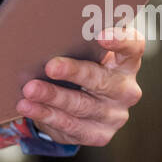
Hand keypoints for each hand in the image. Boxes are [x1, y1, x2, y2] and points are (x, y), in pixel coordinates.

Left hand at [15, 26, 144, 146]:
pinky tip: (28, 107)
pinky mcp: (99, 134)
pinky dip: (46, 115)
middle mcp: (126, 89)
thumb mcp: (83, 51)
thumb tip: (47, 27)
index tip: (100, 36)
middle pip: (101, 80)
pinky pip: (71, 126)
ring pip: (82, 106)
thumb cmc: (80, 65)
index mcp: (127, 62)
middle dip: (73, 72)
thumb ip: (77, 39)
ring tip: (29, 89)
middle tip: (50, 66)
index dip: (120, 40)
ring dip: (53, 96)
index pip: (133, 46)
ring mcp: (115, 115)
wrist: (79, 103)